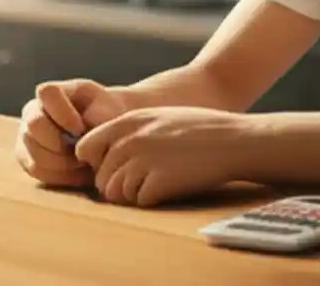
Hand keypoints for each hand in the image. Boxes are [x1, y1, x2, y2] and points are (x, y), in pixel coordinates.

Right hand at [15, 79, 132, 186]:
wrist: (103, 135)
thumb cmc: (106, 117)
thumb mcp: (108, 109)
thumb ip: (97, 113)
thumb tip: (78, 131)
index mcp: (52, 92)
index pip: (46, 93)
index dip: (63, 114)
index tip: (81, 129)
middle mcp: (33, 111)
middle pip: (33, 126)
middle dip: (60, 144)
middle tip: (81, 151)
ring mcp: (26, 135)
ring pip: (34, 152)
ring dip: (62, 163)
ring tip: (82, 162)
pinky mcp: (26, 158)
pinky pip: (37, 170)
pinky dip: (59, 175)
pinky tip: (76, 171)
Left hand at [74, 106, 245, 206]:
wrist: (234, 141)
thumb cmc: (199, 129)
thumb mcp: (158, 117)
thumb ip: (129, 131)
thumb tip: (106, 154)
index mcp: (127, 122)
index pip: (85, 148)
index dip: (96, 163)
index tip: (111, 170)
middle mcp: (129, 140)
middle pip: (100, 177)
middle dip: (116, 185)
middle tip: (140, 185)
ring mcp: (142, 161)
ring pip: (115, 192)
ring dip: (132, 195)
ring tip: (155, 187)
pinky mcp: (158, 182)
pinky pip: (139, 201)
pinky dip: (151, 200)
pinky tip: (169, 189)